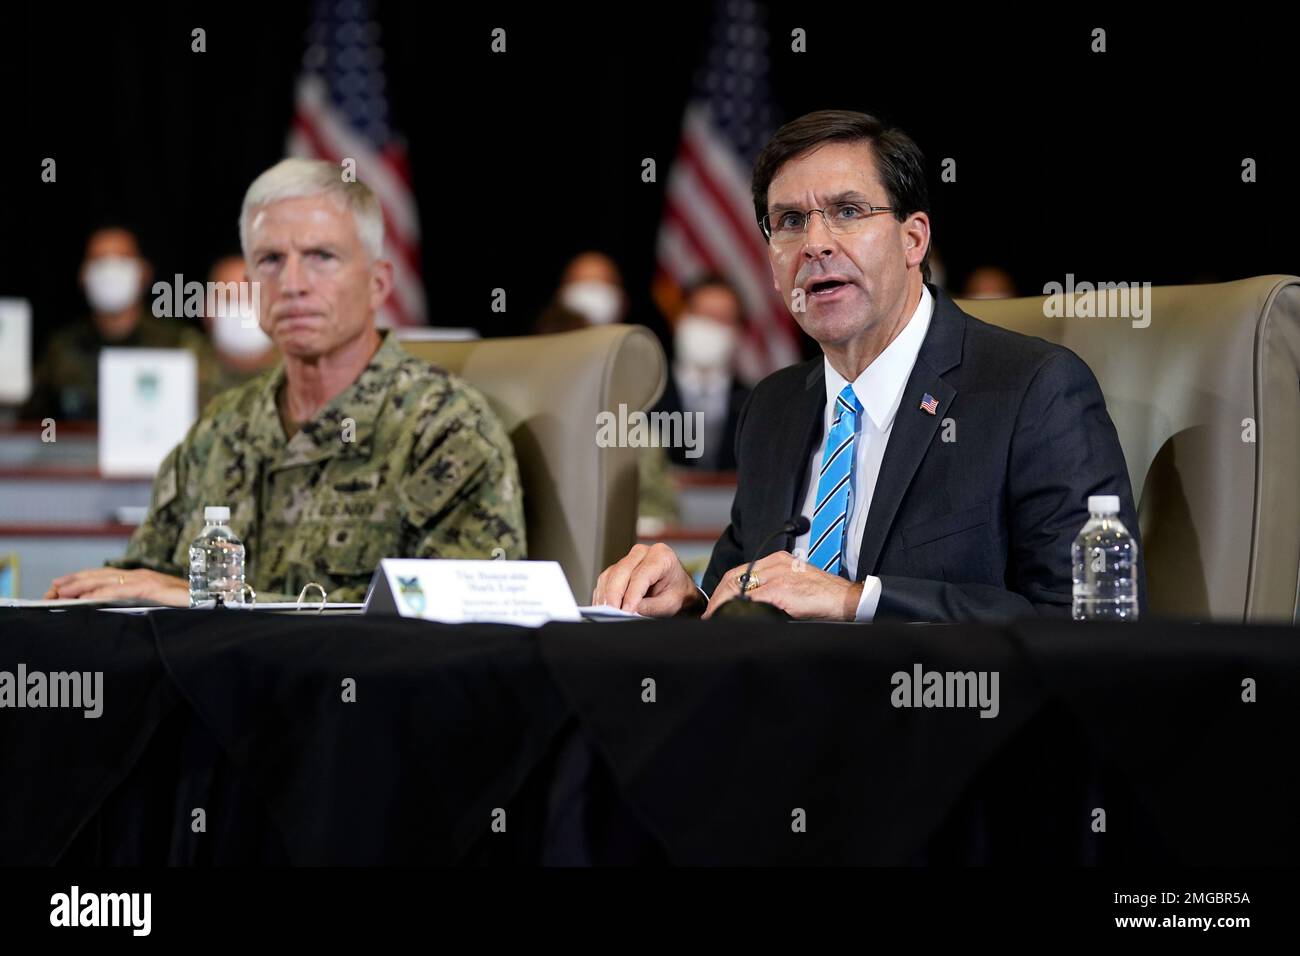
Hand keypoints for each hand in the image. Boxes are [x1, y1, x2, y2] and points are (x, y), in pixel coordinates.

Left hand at [44, 568, 189, 606]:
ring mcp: (146, 579)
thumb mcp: (159, 604)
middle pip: (100, 574)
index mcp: (140, 579)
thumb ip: (140, 603)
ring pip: (106, 579)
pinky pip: (122, 589)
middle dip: (73, 580)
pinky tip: (87, 597)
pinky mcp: (153, 588)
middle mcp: (140, 575)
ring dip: (81, 584)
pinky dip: (101, 592)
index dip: (81, 580)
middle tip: (51, 588)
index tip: (60, 587)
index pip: (104, 576)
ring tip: (60, 590)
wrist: (213, 601)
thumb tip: (117, 610)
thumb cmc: (189, 605)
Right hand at [592, 543, 704, 616]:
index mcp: (661, 556)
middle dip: (614, 594)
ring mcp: (629, 558)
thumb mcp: (670, 603)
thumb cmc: (676, 592)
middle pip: (622, 571)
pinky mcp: (619, 567)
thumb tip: (631, 610)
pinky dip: (603, 594)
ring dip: (606, 595)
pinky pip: (606, 579)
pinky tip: (604, 606)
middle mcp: (643, 552)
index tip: (626, 611)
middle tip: (612, 612)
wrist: (677, 589)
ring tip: (607, 612)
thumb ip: (651, 607)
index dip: (632, 594)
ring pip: (610, 575)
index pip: (641, 575)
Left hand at [702, 551, 863, 620]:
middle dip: (718, 598)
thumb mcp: (796, 585)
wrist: (847, 600)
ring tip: (717, 620)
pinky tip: (733, 619)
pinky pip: (752, 599)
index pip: (740, 572)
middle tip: (710, 617)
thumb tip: (753, 607)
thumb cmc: (825, 597)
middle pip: (734, 578)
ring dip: (724, 606)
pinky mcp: (782, 590)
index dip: (723, 591)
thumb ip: (775, 589)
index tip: (716, 607)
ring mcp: (778, 575)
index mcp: (778, 560)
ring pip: (738, 588)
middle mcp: (776, 564)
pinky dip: (738, 610)